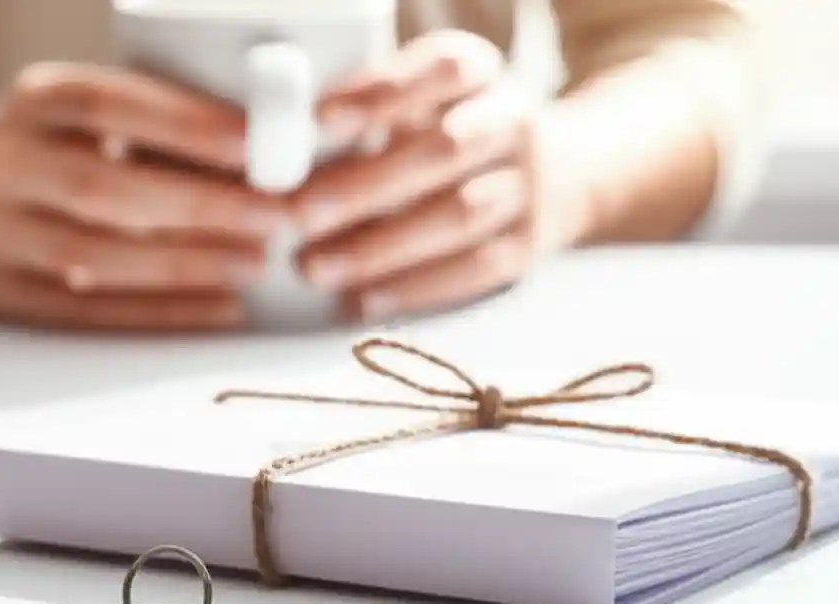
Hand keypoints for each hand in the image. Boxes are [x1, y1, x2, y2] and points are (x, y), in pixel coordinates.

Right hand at [0, 63, 286, 329]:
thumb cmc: (36, 145)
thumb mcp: (75, 110)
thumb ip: (149, 123)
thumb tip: (254, 158)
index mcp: (33, 102)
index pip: (111, 106)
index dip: (186, 126)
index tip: (255, 145)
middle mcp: (6, 164)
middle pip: (105, 189)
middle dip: (201, 206)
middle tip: (274, 216)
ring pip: (97, 257)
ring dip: (187, 264)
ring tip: (255, 262)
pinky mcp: (4, 294)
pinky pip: (90, 311)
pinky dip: (162, 312)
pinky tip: (220, 307)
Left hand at [293, 31, 534, 322]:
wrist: (557, 176)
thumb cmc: (452, 132)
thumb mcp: (422, 101)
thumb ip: (368, 115)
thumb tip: (280, 151)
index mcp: (480, 72)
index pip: (442, 67)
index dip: (382, 92)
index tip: (319, 120)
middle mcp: (513, 120)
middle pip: (445, 149)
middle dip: (365, 184)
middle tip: (298, 214)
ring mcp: (528, 186)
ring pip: (458, 216)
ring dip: (380, 247)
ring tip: (314, 268)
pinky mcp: (529, 246)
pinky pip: (474, 270)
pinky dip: (415, 288)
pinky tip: (363, 299)